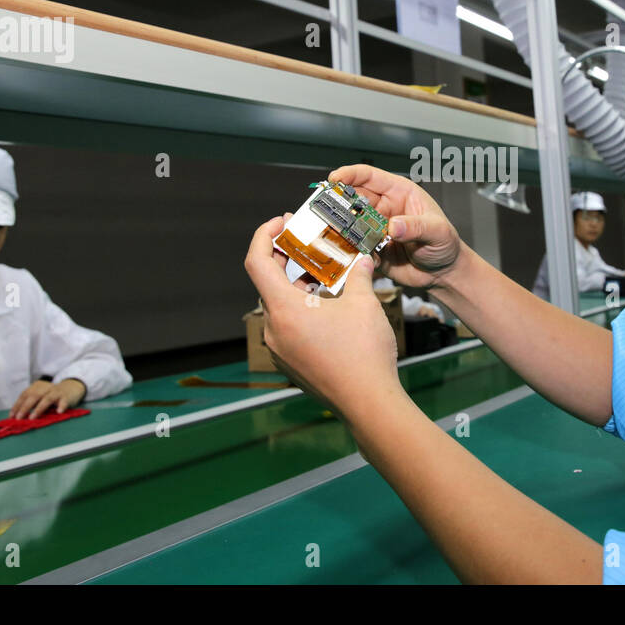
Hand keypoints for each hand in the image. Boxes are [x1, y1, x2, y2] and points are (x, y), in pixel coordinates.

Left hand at [11, 378, 85, 418]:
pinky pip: (63, 401)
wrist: (71, 387)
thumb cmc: (52, 395)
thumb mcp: (40, 396)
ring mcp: (56, 392)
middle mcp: (46, 388)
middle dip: (25, 407)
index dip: (17, 405)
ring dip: (39, 409)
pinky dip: (61, 406)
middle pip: (34, 396)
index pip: (25, 395)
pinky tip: (59, 412)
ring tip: (32, 418)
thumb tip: (17, 416)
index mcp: (37, 387)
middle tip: (19, 418)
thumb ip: (31, 403)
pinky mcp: (66, 397)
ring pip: (47, 399)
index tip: (11, 416)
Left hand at [244, 213, 401, 417]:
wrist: (368, 402)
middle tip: (306, 242)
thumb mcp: (364, 304)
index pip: (256, 261)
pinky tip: (327, 307)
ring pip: (280, 307)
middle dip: (285, 259)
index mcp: (283, 310)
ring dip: (297, 286)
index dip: (263, 235)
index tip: (280, 222)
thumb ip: (359, 275)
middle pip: (268, 283)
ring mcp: (280, 350)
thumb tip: (363, 260)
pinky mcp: (291, 364)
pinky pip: (288, 327)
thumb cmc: (363, 353)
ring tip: (324, 274)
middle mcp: (273, 330)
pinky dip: (301, 309)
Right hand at [327, 164, 462, 290]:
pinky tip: (348, 254)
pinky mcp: (372, 250)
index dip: (350, 175)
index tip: (333, 179)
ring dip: (340, 228)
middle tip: (325, 210)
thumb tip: (393, 226)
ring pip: (350, 224)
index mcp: (399, 193)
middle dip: (338, 203)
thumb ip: (416, 227)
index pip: (369, 177)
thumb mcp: (437, 231)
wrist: (444, 273)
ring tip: (332, 233)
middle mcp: (384, 208)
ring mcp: (375, 229)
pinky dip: (348, 250)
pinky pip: (354, 248)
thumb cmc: (445, 244)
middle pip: (353, 199)